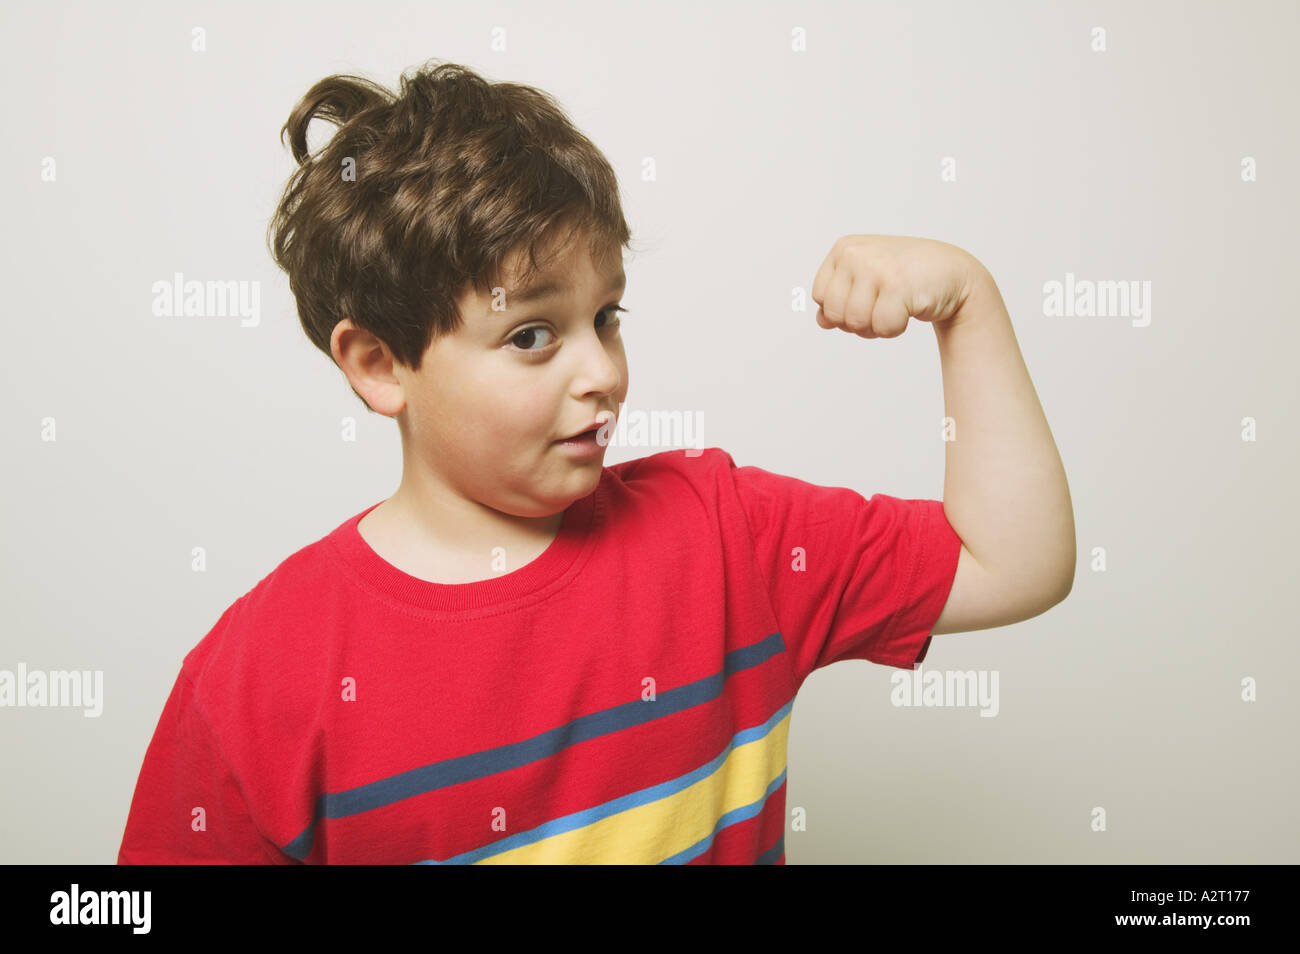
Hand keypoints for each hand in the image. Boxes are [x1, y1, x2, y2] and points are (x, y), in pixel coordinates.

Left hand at [810, 234, 985, 337]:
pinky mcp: (898, 285)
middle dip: (857, 322)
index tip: (866, 299)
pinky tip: (909, 309)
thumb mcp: (866, 281)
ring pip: (855, 323)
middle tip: (882, 307)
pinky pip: (881, 327)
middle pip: (835, 313)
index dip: (841, 310)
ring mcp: (877, 267)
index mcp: (844, 249)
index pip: (820, 297)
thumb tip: (822, 321)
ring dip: (877, 327)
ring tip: (895, 308)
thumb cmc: (907, 277)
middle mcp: (857, 254)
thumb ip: (840, 298)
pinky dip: (895, 329)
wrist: (953, 272)